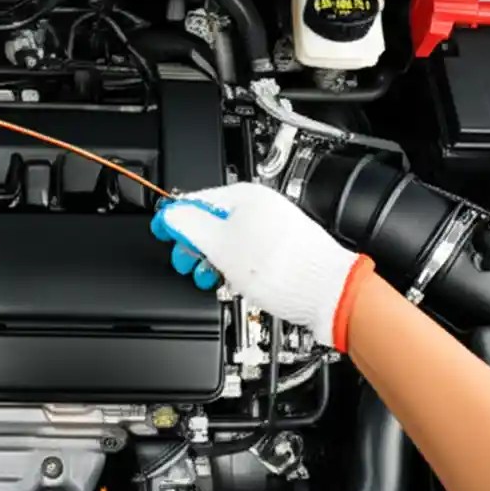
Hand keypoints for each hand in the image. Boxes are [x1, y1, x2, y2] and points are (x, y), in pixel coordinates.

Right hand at [151, 182, 373, 351]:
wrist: (328, 293)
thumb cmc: (284, 269)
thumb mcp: (221, 246)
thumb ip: (191, 227)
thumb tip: (170, 214)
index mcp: (245, 197)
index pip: (196, 201)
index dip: (174, 220)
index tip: (161, 233)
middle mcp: (261, 208)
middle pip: (211, 221)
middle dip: (193, 244)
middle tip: (185, 263)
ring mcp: (273, 229)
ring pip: (228, 240)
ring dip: (212, 259)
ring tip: (209, 277)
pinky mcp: (282, 251)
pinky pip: (247, 253)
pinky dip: (233, 266)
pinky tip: (233, 280)